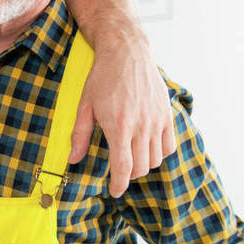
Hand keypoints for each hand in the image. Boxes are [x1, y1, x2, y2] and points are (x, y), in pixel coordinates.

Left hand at [70, 33, 175, 196]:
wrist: (126, 53)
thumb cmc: (102, 78)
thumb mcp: (84, 106)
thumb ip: (80, 135)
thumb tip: (73, 160)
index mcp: (119, 125)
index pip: (124, 167)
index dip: (120, 185)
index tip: (115, 191)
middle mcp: (141, 125)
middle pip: (142, 167)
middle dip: (129, 175)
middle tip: (119, 171)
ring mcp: (157, 120)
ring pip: (156, 159)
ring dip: (144, 164)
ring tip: (131, 156)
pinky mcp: (167, 114)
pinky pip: (169, 145)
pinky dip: (159, 153)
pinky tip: (147, 147)